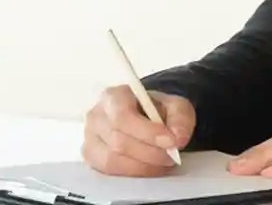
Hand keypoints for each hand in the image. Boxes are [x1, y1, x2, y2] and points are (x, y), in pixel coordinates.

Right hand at [82, 85, 196, 176]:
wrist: (146, 118)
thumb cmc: (156, 111)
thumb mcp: (175, 106)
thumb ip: (180, 118)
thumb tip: (177, 138)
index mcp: (114, 96)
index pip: (122, 116)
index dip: (147, 132)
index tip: (170, 141)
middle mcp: (97, 116)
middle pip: (118, 141)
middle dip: (150, 153)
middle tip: (171, 156)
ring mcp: (91, 138)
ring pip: (112, 160)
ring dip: (142, 167)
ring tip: (162, 162)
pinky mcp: (92, 158)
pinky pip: (109, 172)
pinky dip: (132, 174)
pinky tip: (148, 168)